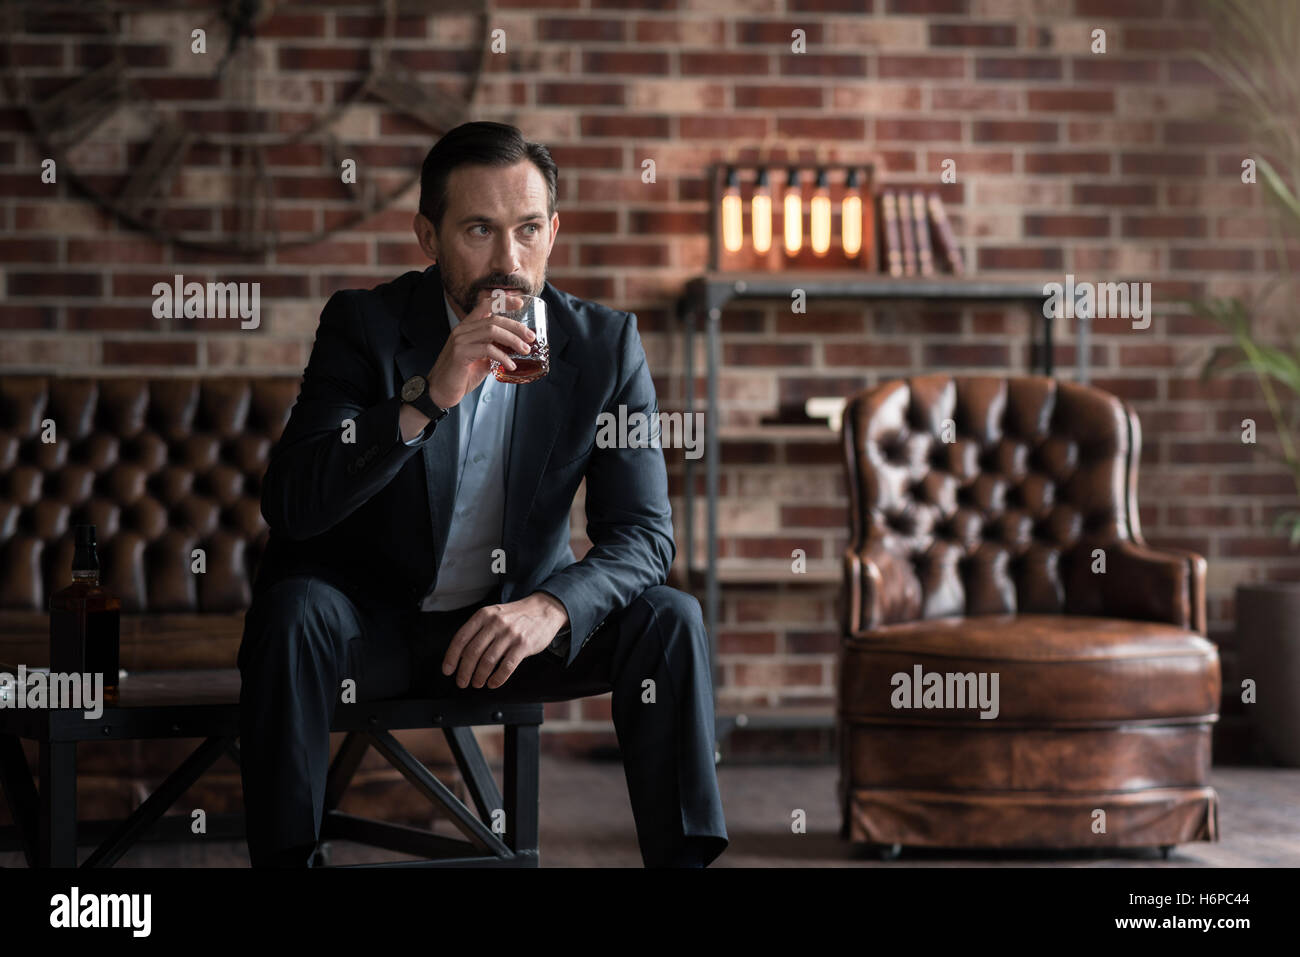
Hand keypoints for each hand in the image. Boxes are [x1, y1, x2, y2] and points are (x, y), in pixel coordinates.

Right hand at [426, 290, 536, 409]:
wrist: (440, 392)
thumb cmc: (461, 376)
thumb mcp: (481, 359)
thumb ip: (493, 351)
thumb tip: (513, 350)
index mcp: (466, 328)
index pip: (484, 306)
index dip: (503, 301)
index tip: (520, 302)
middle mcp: (462, 331)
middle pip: (493, 319)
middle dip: (516, 327)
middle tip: (530, 337)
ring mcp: (460, 341)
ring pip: (492, 331)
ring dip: (512, 340)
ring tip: (525, 350)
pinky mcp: (460, 354)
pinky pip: (487, 349)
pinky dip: (503, 357)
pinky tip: (511, 365)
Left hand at [442, 592, 568, 688]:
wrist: (544, 610)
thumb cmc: (516, 616)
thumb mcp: (494, 614)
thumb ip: (478, 630)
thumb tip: (460, 655)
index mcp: (484, 615)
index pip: (461, 638)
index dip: (452, 657)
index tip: (448, 670)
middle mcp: (495, 623)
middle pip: (472, 653)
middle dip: (464, 672)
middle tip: (462, 682)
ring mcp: (510, 634)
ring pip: (488, 661)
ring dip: (479, 677)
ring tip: (477, 683)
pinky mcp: (524, 645)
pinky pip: (506, 667)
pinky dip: (497, 679)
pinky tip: (493, 683)